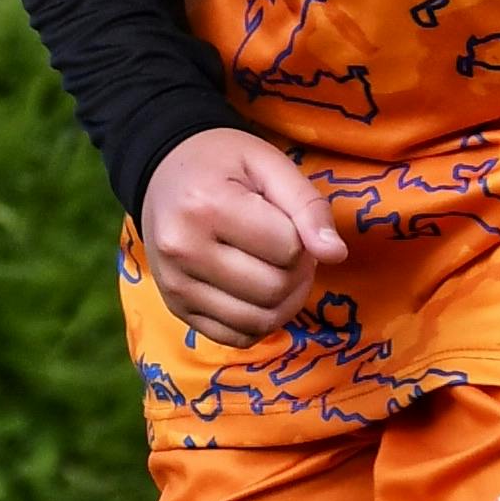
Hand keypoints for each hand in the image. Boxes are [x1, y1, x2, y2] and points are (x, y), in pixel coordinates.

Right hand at [138, 127, 348, 348]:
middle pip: (274, 289)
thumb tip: (336, 254)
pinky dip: (259, 323)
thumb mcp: (269, 164)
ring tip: (276, 270)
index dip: (303, 237)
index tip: (288, 220)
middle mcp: (183, 249)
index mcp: (206, 205)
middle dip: (297, 272)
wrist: (163, 174)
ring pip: (258, 321)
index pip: (288, 249)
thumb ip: (307, 205)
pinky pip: (235, 337)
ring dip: (284, 301)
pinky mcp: (175, 308)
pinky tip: (256, 294)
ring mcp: (175, 284)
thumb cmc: (222, 163)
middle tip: (289, 247)